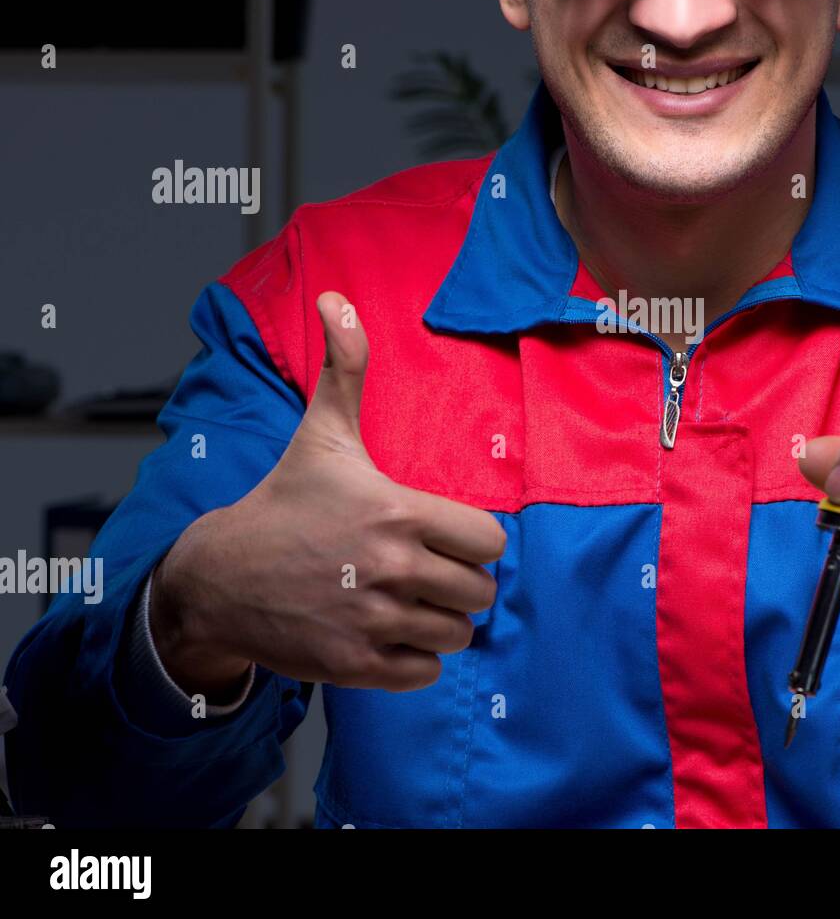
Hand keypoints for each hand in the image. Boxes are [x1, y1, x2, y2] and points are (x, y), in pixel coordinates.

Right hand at [151, 291, 505, 696]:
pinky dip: (417, 658)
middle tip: (432, 570)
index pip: (491, 541)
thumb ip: (345, 367)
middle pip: (481, 592)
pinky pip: (426, 672)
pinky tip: (391, 632)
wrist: (218, 577)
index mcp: (399, 512)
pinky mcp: (355, 666)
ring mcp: (374, 621)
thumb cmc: (283, 501)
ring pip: (458, 633)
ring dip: (443, 620)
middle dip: (462, 581)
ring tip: (411, 600)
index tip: (447, 534)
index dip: (475, 539)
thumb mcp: (322, 433)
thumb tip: (337, 298)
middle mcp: (393, 569)